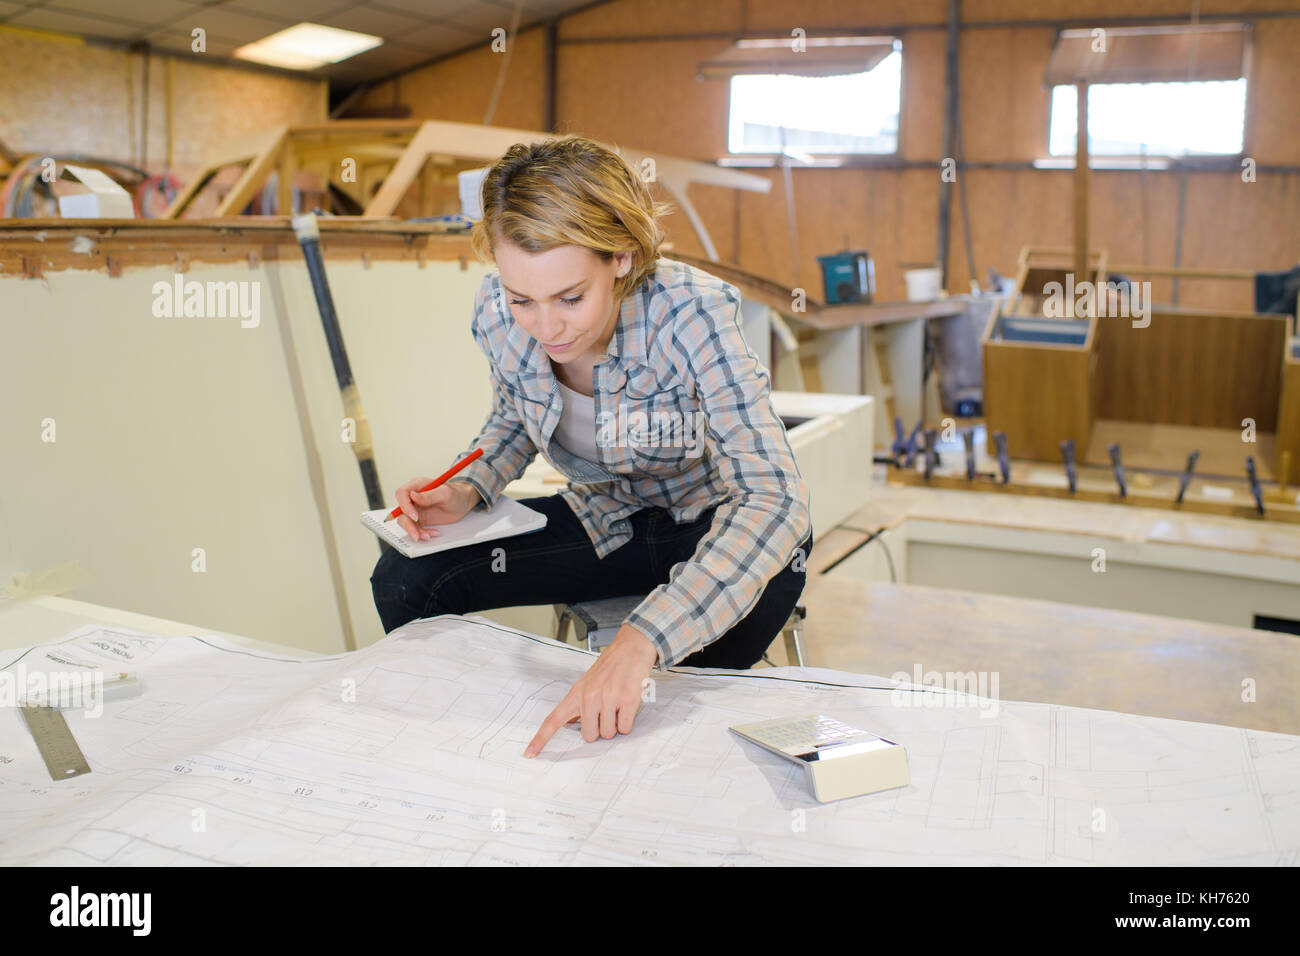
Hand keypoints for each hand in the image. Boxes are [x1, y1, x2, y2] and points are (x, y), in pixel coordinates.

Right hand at [393, 477, 480, 541]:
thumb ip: (430, 495)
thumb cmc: (456, 494)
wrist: (463, 502)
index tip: (414, 516)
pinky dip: (422, 533)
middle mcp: (413, 497)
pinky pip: (414, 528)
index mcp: (417, 485)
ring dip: (414, 531)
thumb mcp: (446, 493)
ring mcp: (415, 508)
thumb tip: (413, 495)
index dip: (405, 506)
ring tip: (427, 536)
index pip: (402, 493)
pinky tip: (433, 533)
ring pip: (405, 522)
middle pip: (400, 511)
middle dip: (408, 525)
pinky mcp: (419, 519)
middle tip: (417, 534)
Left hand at [525, 623, 658, 756]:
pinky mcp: (627, 700)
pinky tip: (627, 705)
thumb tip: (572, 724)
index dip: (540, 739)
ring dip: (615, 725)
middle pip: (589, 736)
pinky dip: (627, 722)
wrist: (631, 646)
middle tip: (606, 711)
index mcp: (576, 693)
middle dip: (599, 729)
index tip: (529, 754)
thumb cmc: (610, 665)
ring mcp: (608, 698)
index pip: (553, 720)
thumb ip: (579, 703)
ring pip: (608, 734)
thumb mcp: (587, 682)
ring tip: (618, 705)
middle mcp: (589, 696)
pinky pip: (624, 728)